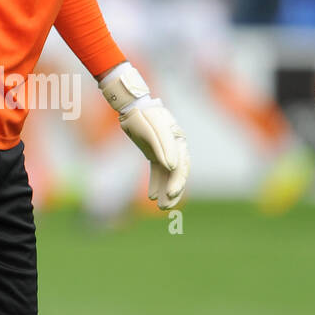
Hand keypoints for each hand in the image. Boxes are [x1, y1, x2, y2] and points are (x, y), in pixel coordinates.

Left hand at [99, 63, 188, 209]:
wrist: (133, 107)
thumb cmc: (145, 116)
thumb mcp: (155, 131)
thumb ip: (164, 148)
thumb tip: (171, 168)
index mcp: (179, 141)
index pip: (182, 166)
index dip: (178, 181)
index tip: (171, 193)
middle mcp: (175, 147)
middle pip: (178, 174)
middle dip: (173, 191)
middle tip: (166, 207)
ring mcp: (165, 151)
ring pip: (168, 175)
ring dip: (165, 191)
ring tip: (161, 207)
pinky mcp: (155, 153)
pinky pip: (157, 172)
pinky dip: (155, 183)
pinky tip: (151, 196)